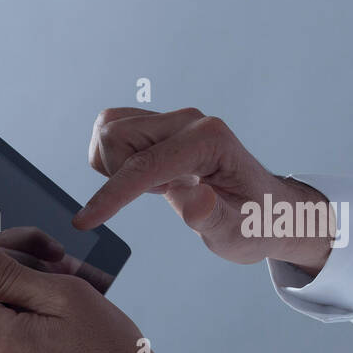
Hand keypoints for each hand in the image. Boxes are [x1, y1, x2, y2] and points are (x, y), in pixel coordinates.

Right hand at [73, 107, 334, 275]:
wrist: (267, 210)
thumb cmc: (256, 223)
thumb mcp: (238, 232)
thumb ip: (212, 217)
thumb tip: (194, 198)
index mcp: (210, 141)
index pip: (144, 166)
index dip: (111, 196)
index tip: (84, 222)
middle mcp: (190, 121)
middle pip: (116, 135)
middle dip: (117, 176)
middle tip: (157, 198)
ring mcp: (175, 120)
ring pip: (110, 128)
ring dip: (116, 165)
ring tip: (156, 189)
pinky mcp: (162, 126)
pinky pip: (114, 131)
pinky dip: (117, 159)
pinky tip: (151, 180)